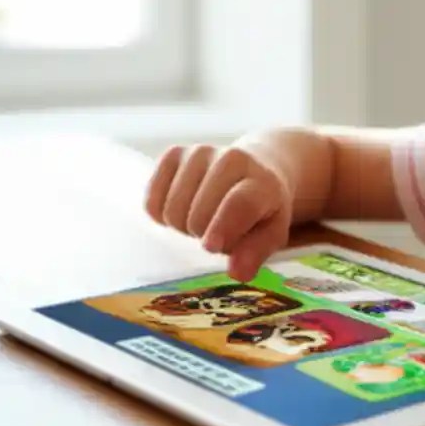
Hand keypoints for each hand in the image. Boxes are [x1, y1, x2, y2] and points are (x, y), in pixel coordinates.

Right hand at [144, 144, 292, 281]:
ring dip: (184, 226)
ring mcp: (200, 153)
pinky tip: (184, 208)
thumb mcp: (272, 232)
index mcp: (263, 181)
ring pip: (172, 209)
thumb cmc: (263, 208)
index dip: (223, 226)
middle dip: (204, 235)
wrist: (254, 168)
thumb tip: (237, 272)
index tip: (211, 247)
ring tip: (204, 218)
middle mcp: (231, 158)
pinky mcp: (174, 154)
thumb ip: (257, 252)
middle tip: (218, 232)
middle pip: (198, 215)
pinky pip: (152, 200)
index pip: (239, 203)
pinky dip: (163, 214)